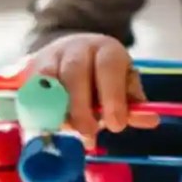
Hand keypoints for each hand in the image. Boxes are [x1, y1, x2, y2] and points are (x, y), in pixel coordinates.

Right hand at [29, 33, 160, 142]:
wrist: (70, 54)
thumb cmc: (102, 76)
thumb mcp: (123, 84)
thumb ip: (133, 103)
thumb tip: (151, 120)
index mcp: (106, 49)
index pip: (108, 67)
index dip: (112, 97)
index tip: (116, 125)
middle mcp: (76, 47)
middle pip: (75, 72)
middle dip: (81, 107)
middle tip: (89, 134)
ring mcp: (50, 57)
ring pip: (49, 81)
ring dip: (58, 110)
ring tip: (69, 131)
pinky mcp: (30, 70)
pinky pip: (31, 91)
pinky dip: (39, 110)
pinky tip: (49, 125)